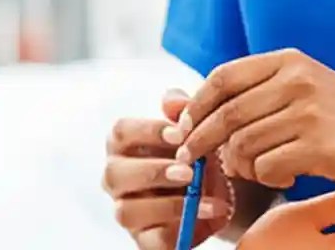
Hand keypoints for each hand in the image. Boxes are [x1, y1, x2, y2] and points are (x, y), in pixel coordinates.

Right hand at [103, 89, 234, 248]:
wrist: (220, 194)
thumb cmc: (197, 156)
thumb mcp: (196, 131)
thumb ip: (184, 112)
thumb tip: (174, 100)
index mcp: (124, 145)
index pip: (121, 132)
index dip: (148, 131)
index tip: (180, 135)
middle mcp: (117, 178)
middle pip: (114, 174)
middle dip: (152, 172)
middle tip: (188, 171)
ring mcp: (127, 211)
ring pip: (126, 211)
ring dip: (168, 204)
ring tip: (203, 198)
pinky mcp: (144, 240)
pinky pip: (150, 241)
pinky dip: (179, 229)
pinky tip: (209, 215)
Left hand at [175, 49, 334, 188]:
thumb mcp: (294, 87)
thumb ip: (244, 93)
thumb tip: (173, 103)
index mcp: (286, 61)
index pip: (223, 77)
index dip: (196, 104)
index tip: (184, 127)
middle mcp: (296, 80)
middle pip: (228, 113)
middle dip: (202, 140)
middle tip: (191, 159)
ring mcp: (308, 112)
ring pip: (244, 144)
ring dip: (240, 164)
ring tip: (255, 167)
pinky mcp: (319, 146)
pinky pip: (268, 166)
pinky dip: (267, 176)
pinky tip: (285, 174)